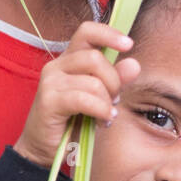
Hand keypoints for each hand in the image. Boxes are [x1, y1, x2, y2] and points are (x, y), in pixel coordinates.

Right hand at [14, 23, 140, 167]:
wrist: (46, 149)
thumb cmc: (74, 123)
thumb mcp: (101, 99)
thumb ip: (116, 80)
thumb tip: (134, 64)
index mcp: (70, 60)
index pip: (87, 32)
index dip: (109, 33)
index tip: (128, 44)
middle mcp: (57, 66)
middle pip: (95, 58)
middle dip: (114, 81)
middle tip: (114, 100)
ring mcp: (50, 82)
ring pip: (93, 81)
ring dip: (107, 101)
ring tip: (106, 115)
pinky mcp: (48, 101)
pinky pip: (84, 99)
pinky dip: (100, 110)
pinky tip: (102, 120)